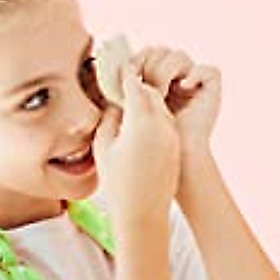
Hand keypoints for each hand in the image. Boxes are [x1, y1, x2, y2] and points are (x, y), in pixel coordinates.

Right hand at [93, 64, 180, 230]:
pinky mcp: (175, 147)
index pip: (134, 84)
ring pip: (160, 107)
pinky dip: (153, 117)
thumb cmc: (118, 183)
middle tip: (121, 81)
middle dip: (136, 86)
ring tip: (128, 103)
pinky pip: (165, 123)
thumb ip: (110, 118)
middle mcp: (162, 125)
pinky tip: (139, 125)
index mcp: (142, 121)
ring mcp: (172, 136)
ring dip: (146, 102)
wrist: (143, 215)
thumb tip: (116, 103)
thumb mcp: (104, 146)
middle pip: (150, 92)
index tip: (115, 65)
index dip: (123, 73)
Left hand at [135, 45, 221, 155]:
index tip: (129, 72)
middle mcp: (178, 78)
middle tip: (144, 86)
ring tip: (160, 93)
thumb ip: (130, 86)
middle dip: (150, 64)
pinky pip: (210, 70)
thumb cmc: (152, 138)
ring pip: (180, 55)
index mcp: (158, 80)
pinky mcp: (213, 92)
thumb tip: (122, 65)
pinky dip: (196, 74)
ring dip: (165, 70)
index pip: (150, 52)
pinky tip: (183, 88)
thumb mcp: (134, 107)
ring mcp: (196, 84)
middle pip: (163, 50)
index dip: (139, 56)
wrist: (175, 158)